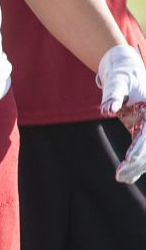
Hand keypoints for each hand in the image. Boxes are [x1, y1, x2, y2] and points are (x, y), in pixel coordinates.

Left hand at [96, 45, 145, 184]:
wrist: (126, 72)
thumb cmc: (122, 75)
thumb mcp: (118, 81)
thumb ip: (113, 94)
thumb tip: (107, 110)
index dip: (139, 150)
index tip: (128, 162)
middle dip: (137, 164)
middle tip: (120, 175)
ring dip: (137, 168)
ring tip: (121, 177)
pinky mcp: (144, 131)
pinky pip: (143, 151)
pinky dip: (137, 165)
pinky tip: (126, 177)